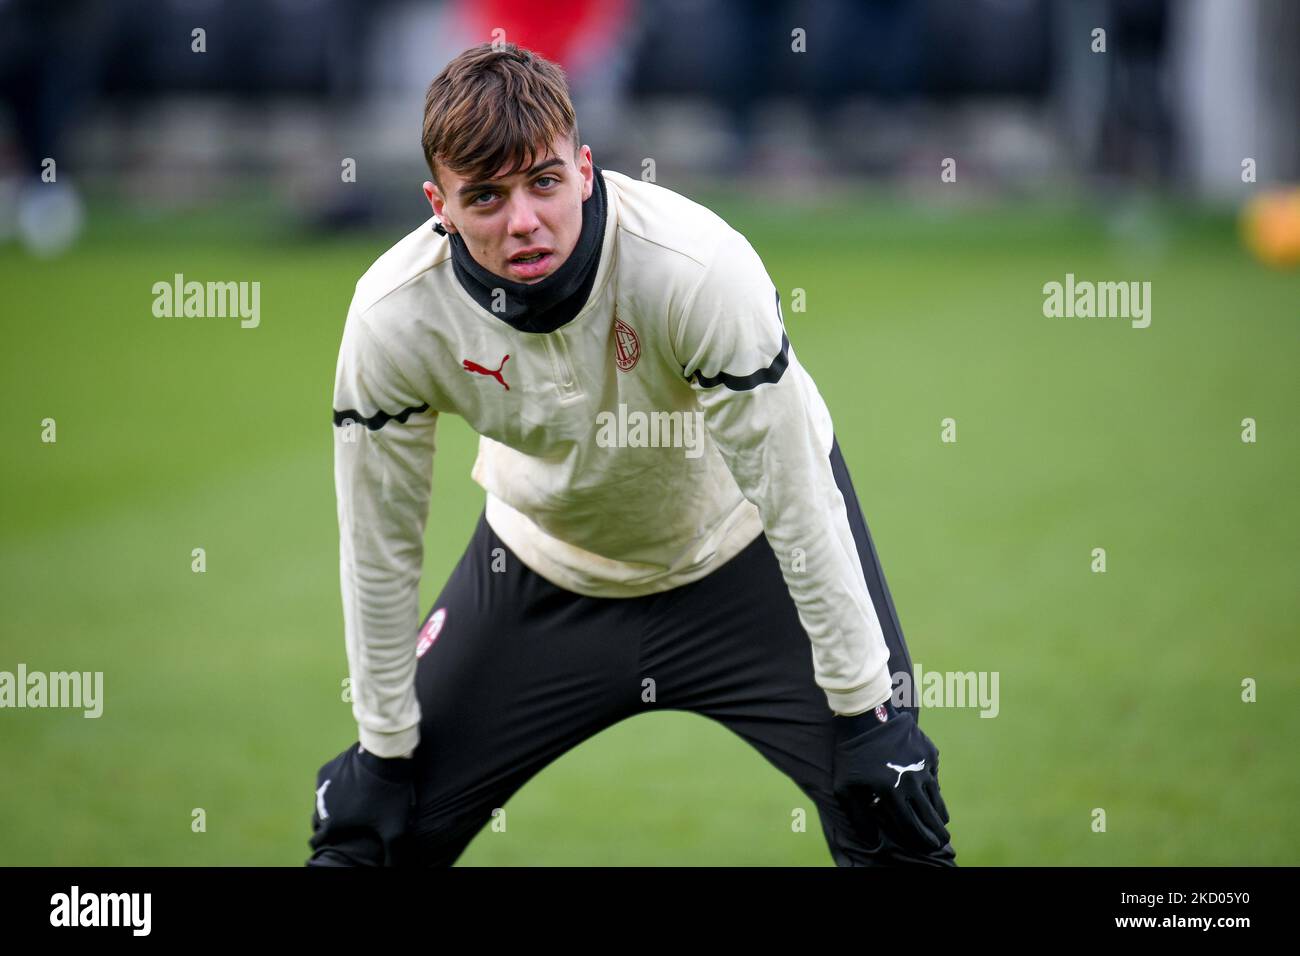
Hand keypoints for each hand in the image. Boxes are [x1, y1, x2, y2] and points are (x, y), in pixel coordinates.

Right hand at [307, 742, 416, 866]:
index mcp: (332, 824)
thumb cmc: (390, 795)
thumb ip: (392, 855)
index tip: (329, 846)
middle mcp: (321, 805)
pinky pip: (326, 782)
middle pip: (317, 821)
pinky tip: (348, 787)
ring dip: (329, 805)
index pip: (317, 841)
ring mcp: (322, 785)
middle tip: (339, 826)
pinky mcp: (327, 769)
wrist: (385, 757)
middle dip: (325, 826)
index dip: (323, 845)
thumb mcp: (395, 829)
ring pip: (321, 802)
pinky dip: (333, 786)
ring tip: (345, 807)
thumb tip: (392, 869)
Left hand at [830, 702, 949, 852]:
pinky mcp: (930, 753)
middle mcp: (912, 781)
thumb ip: (858, 817)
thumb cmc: (851, 754)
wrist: (866, 715)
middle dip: (938, 834)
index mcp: (891, 792)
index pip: (912, 826)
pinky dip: (932, 787)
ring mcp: (924, 765)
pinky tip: (925, 789)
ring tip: (939, 822)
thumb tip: (873, 840)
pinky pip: (934, 777)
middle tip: (940, 841)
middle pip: (932, 818)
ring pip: (937, 799)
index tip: (926, 847)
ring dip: (938, 814)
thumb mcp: (845, 787)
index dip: (920, 840)